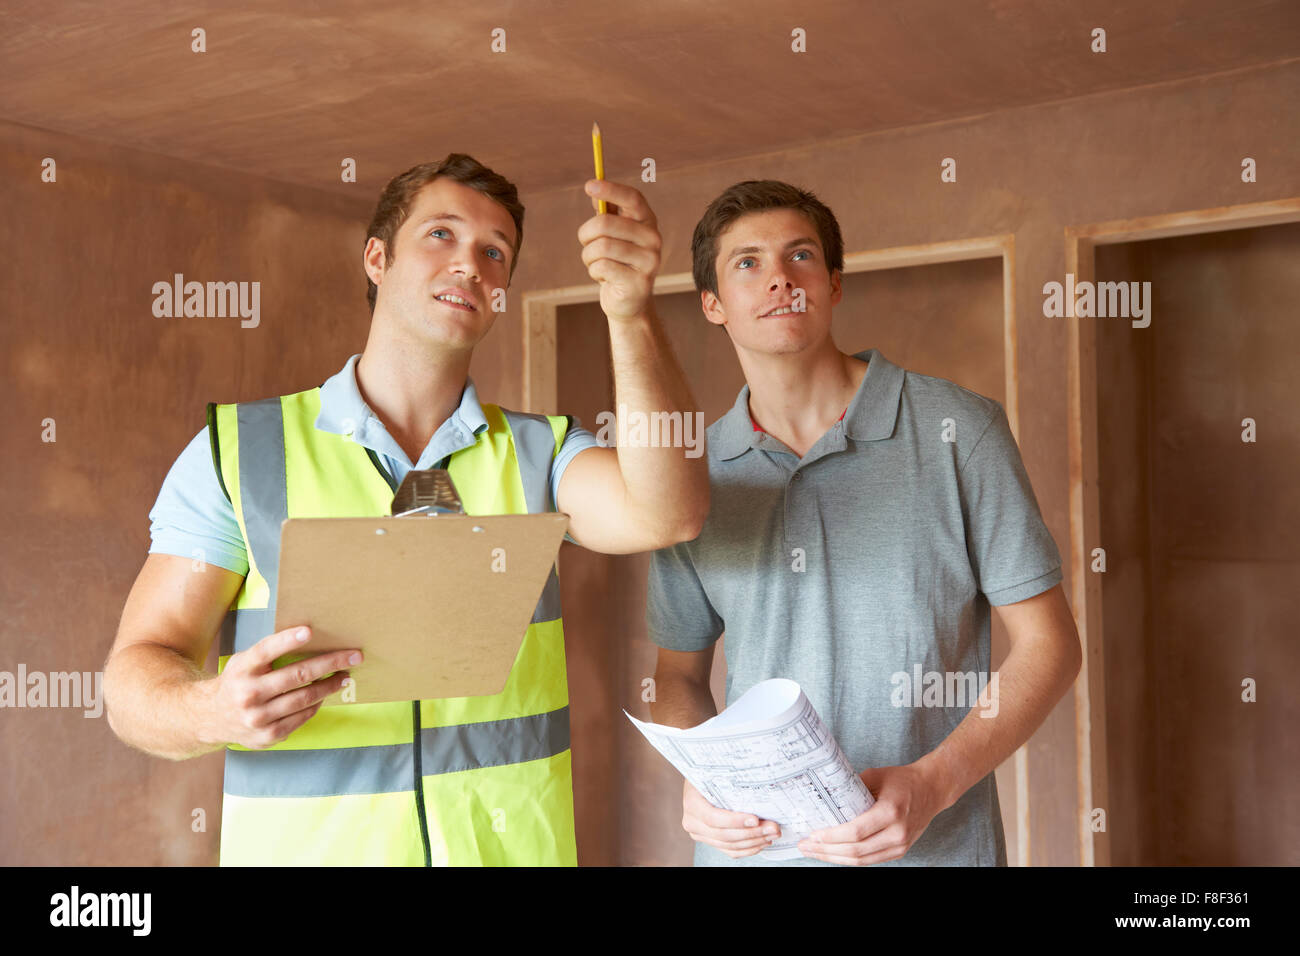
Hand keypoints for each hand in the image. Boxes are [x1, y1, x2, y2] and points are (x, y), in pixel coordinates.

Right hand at [201, 626, 358, 749]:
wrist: (209, 718)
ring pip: (304, 698)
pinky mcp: (266, 736)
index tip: (310, 631)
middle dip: (331, 664)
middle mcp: (248, 693)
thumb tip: (311, 637)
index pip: (266, 650)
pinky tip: (325, 694)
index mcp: (242, 669)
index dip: (287, 640)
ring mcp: (257, 718)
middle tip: (355, 656)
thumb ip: (269, 653)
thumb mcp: (244, 662)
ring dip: (330, 686)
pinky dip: (316, 704)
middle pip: (297, 675)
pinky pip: (301, 717)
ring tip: (346, 676)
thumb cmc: (237, 681)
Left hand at [578, 179, 661, 320]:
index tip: (589, 185)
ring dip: (589, 256)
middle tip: (586, 243)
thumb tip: (594, 189)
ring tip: (596, 263)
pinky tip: (603, 277)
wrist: (628, 301)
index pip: (632, 198)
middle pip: (605, 224)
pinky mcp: (639, 283)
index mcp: (648, 221)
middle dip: (586, 234)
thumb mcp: (612, 234)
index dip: (610, 190)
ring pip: (601, 247)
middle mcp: (653, 239)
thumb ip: (607, 211)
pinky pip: (602, 267)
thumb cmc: (617, 261)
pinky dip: (594, 271)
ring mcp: (649, 262)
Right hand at [681, 780, 780, 857]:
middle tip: (773, 828)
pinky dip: (748, 849)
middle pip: (724, 835)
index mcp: (692, 803)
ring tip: (772, 834)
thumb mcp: (715, 771)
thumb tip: (758, 776)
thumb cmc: (710, 773)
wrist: (701, 780)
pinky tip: (762, 842)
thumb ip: (730, 778)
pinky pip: (731, 851)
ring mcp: (701, 834)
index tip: (755, 819)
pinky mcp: (711, 841)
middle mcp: (693, 822)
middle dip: (752, 833)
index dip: (734, 821)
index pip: (713, 818)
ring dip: (754, 842)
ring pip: (730, 845)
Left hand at [797, 763, 948, 864]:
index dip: (831, 837)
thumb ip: (852, 788)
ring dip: (834, 858)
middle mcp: (897, 833)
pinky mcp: (900, 851)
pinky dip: (849, 858)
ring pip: (862, 860)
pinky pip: (870, 860)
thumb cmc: (903, 780)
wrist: (932, 789)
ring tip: (814, 852)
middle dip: (826, 851)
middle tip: (805, 846)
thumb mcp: (875, 776)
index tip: (813, 835)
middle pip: (856, 850)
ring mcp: (900, 845)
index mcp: (891, 812)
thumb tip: (824, 797)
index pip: (856, 832)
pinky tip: (833, 853)